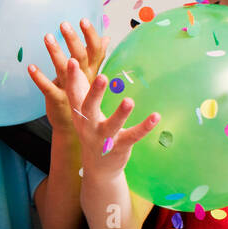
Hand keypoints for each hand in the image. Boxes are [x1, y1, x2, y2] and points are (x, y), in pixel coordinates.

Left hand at [27, 19, 107, 134]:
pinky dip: (39, 78)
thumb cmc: (85, 100)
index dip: (90, 35)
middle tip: (64, 25)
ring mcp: (72, 91)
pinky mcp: (59, 101)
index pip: (95, 50)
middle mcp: (85, 80)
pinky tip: (30, 67)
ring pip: (65, 69)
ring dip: (56, 53)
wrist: (80, 133)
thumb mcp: (92, 76)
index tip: (83, 19)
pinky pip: (48, 88)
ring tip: (47, 37)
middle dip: (73, 40)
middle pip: (81, 56)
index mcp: (92, 72)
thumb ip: (97, 56)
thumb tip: (106, 37)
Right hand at [61, 59, 160, 179]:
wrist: (98, 167)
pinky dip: (144, 127)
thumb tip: (71, 61)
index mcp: (79, 115)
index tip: (71, 61)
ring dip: (120, 114)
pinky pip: (133, 136)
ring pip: (111, 125)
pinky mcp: (120, 146)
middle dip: (94, 93)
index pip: (73, 94)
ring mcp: (104, 138)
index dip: (71, 78)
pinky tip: (156, 116)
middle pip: (88, 108)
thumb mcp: (82, 112)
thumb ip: (79, 88)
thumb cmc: (91, 132)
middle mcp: (88, 126)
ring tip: (129, 101)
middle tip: (101, 76)